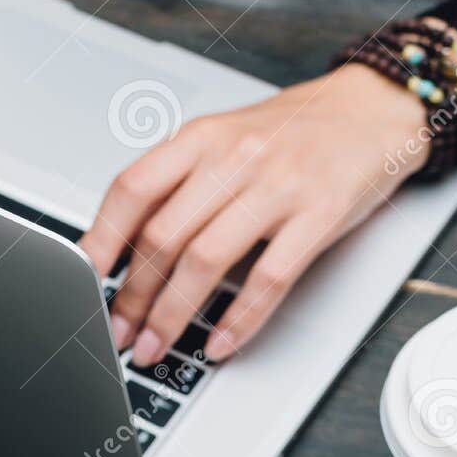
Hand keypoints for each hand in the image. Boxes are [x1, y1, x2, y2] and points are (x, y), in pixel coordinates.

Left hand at [79, 64, 430, 364]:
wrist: (371, 111)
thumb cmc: (294, 132)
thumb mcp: (225, 138)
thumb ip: (179, 182)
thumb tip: (126, 245)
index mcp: (201, 138)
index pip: (132, 189)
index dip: (102, 238)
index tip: (85, 279)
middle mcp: (234, 159)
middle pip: (163, 235)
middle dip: (132, 296)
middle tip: (119, 330)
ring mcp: (278, 187)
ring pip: (205, 261)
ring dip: (172, 315)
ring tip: (156, 345)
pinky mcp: (319, 217)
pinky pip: (269, 279)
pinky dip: (239, 320)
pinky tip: (220, 342)